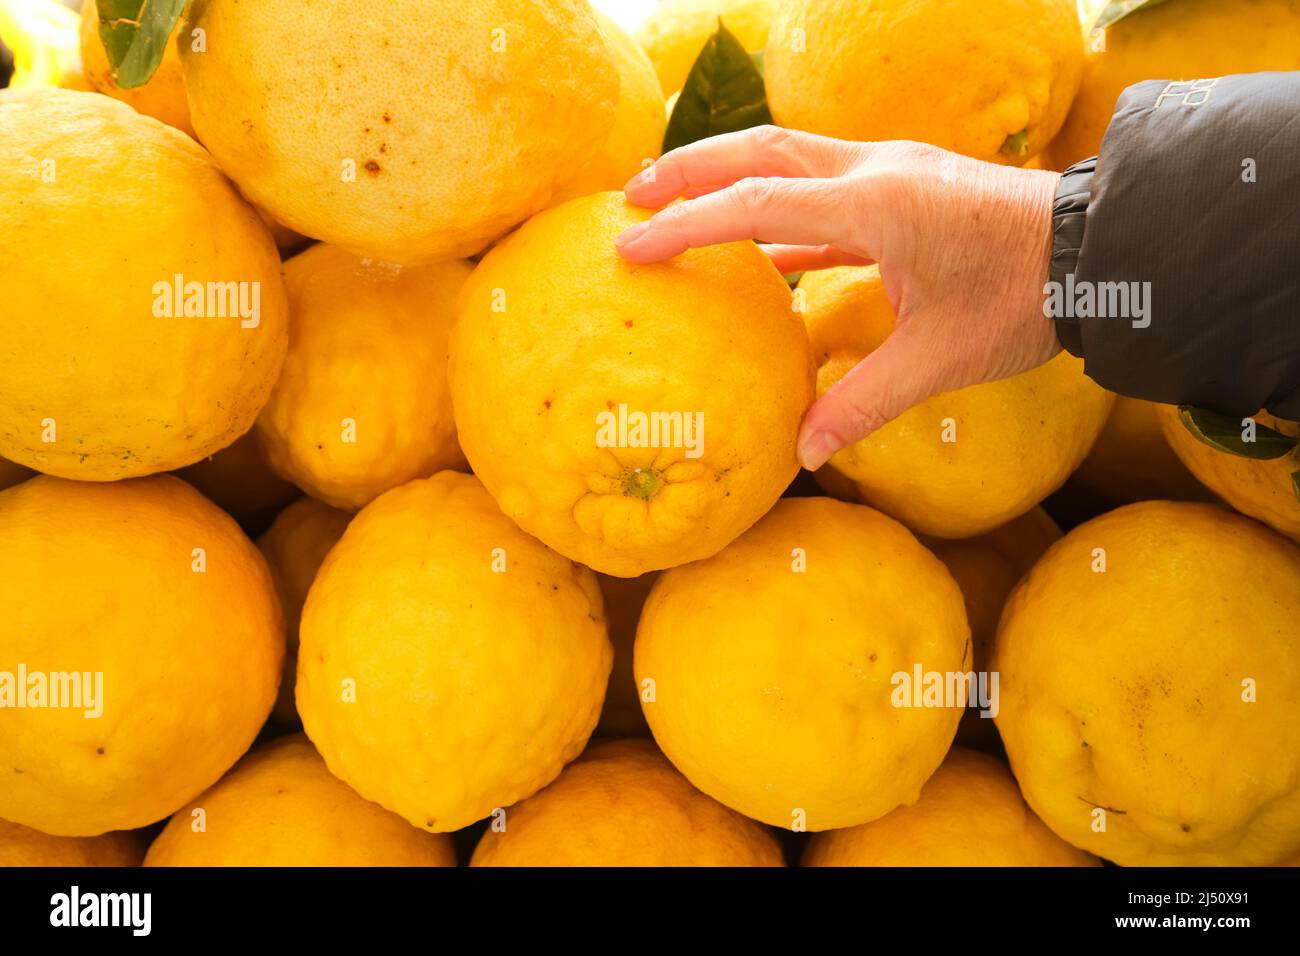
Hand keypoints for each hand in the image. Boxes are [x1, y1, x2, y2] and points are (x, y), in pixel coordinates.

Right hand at [616, 126, 1061, 470]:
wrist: (1101, 250)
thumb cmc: (1026, 297)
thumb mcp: (942, 358)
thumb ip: (865, 402)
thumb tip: (805, 454)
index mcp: (875, 204)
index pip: (756, 206)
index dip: (685, 224)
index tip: (629, 243)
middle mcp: (875, 170)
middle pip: (759, 150)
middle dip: (689, 169)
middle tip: (630, 196)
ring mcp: (892, 172)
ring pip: (789, 156)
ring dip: (729, 176)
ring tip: (676, 202)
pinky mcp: (906, 188)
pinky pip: (824, 190)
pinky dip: (780, 211)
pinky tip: (760, 249)